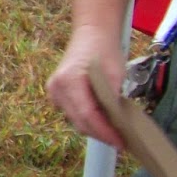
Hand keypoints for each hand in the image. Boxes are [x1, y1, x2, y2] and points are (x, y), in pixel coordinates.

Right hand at [46, 27, 127, 148]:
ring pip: (75, 120)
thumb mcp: (115, 74)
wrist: (91, 34)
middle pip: (79, 121)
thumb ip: (113, 99)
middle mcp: (57, 89)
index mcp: (69, 81)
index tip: (121, 142)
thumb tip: (119, 124)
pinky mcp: (56, 93)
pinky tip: (102, 121)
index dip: (104, 132)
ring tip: (114, 133)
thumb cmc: (104, 50)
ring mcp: (54, 91)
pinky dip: (88, 120)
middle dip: (101, 134)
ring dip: (94, 128)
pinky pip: (73, 113)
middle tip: (122, 142)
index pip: (87, 115)